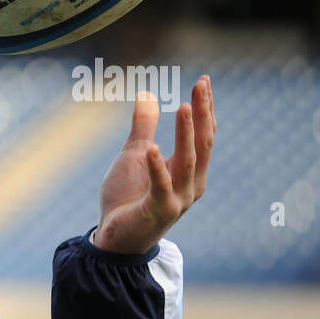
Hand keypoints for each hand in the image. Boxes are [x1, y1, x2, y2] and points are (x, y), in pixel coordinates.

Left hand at [90, 75, 215, 254]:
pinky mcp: (159, 210)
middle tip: (201, 85)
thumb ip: (143, 127)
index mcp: (189, 170)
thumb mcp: (135, 154)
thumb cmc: (128, 197)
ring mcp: (178, 198)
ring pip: (187, 161)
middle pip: (201, 143)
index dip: (204, 109)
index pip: (203, 134)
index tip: (203, 81)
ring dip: (186, 134)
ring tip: (185, 107)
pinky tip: (151, 148)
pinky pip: (161, 186)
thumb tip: (147, 94)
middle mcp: (191, 183)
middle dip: (202, 114)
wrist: (115, 237)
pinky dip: (157, 168)